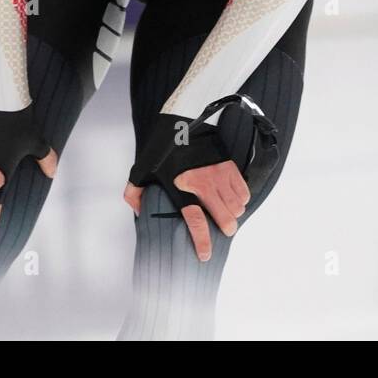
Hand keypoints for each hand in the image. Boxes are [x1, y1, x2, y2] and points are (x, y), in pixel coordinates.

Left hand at [123, 160, 249, 261]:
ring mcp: (219, 175)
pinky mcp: (230, 166)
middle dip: (227, 229)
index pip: (195, 221)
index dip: (202, 242)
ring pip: (237, 206)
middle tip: (224, 230)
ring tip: (227, 212)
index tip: (205, 255)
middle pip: (225, 217)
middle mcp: (204, 184)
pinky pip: (243, 192)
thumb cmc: (162, 149)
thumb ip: (134, 192)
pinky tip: (233, 198)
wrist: (182, 121)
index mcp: (182, 188)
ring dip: (234, 213)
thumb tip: (138, 212)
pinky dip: (241, 199)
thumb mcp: (142, 170)